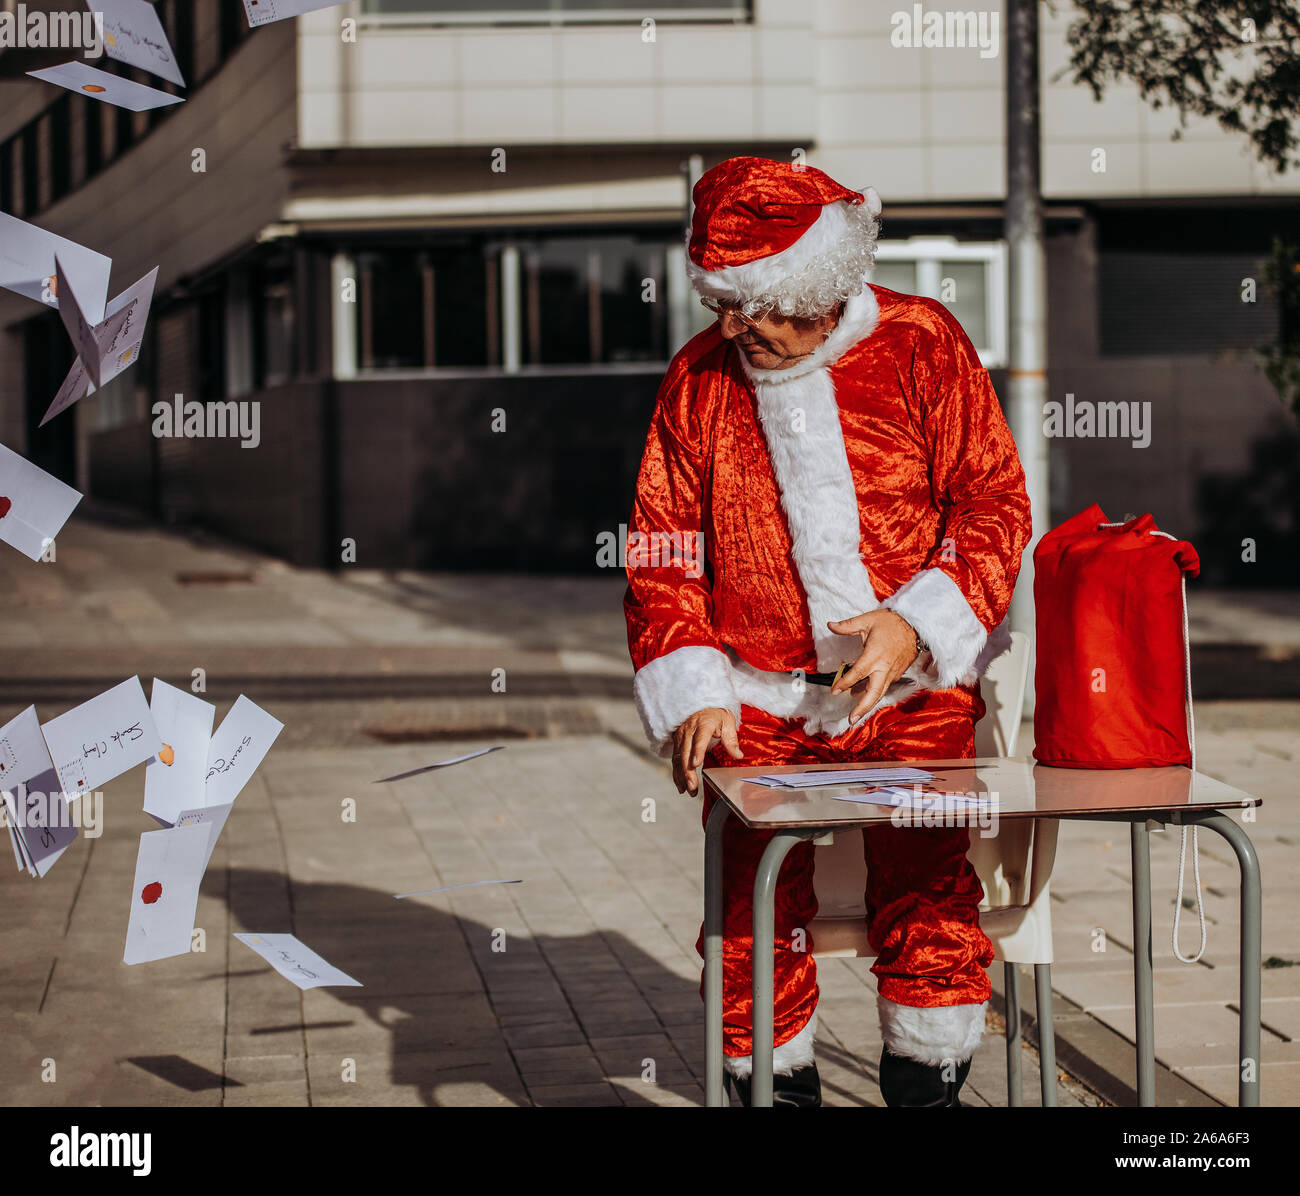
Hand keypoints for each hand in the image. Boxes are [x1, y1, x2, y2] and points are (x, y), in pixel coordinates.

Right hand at [672, 707, 741, 794]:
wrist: (701, 706)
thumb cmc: (716, 715)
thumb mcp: (728, 722)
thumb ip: (731, 740)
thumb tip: (738, 755)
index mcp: (703, 724)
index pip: (699, 739)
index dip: (697, 751)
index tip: (696, 764)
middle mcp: (689, 731)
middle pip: (686, 752)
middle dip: (688, 771)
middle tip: (692, 786)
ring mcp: (681, 737)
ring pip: (678, 758)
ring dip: (682, 775)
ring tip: (688, 790)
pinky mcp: (677, 743)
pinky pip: (675, 759)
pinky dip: (677, 773)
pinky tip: (681, 785)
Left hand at [826, 610, 919, 725]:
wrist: (916, 625)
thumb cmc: (892, 622)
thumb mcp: (867, 620)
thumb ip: (847, 625)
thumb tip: (830, 625)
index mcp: (874, 656)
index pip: (856, 674)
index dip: (844, 684)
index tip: (834, 691)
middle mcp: (884, 668)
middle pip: (873, 693)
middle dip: (862, 708)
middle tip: (852, 720)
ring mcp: (892, 672)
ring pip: (879, 692)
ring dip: (868, 704)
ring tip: (855, 714)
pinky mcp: (897, 673)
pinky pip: (883, 686)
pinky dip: (874, 692)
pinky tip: (862, 692)